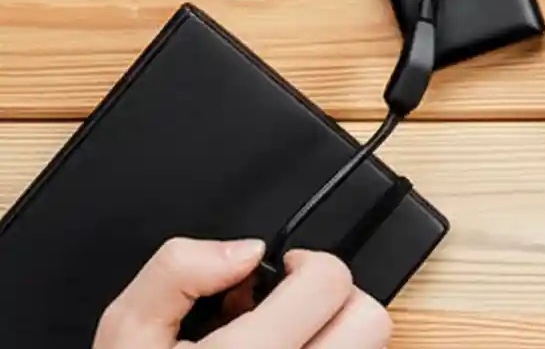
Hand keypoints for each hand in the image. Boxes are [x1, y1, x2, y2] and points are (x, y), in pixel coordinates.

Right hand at [94, 238, 391, 348]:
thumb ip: (178, 272)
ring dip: (336, 335)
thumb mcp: (126, 332)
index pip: (330, 282)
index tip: (283, 271)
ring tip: (285, 339)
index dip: (307, 263)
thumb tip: (245, 251)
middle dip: (335, 298)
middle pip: (371, 320)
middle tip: (294, 302)